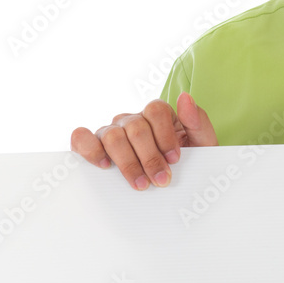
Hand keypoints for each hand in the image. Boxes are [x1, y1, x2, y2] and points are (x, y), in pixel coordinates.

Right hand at [70, 93, 217, 189]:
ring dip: (127, 162)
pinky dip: (90, 149)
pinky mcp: (92, 145)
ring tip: (139, 184)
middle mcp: (133, 120)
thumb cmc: (188, 163)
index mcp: (158, 114)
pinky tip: (104, 166)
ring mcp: (111, 132)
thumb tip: (185, 97)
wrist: (174, 186)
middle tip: (161, 180)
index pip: (156, 110)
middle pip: (135, 127)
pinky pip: (81, 137)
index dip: (165, 136)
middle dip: (149, 157)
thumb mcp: (202, 144)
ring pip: (111, 135)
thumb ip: (197, 121)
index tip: (175, 159)